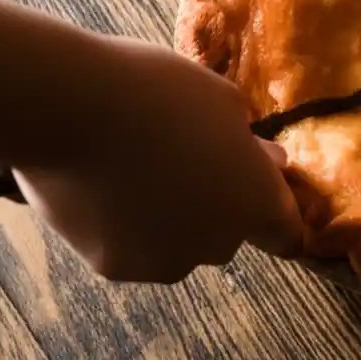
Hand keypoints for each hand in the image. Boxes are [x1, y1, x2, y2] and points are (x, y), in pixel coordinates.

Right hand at [13, 38, 301, 282]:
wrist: (74, 110)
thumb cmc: (161, 91)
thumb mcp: (224, 102)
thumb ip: (250, 144)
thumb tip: (268, 163)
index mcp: (256, 203)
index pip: (287, 236)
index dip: (275, 218)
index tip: (256, 194)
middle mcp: (218, 244)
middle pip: (225, 236)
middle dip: (213, 207)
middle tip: (182, 160)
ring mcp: (164, 261)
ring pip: (174, 247)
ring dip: (165, 221)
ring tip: (132, 171)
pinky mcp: (113, 267)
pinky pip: (127, 248)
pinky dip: (119, 227)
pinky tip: (101, 188)